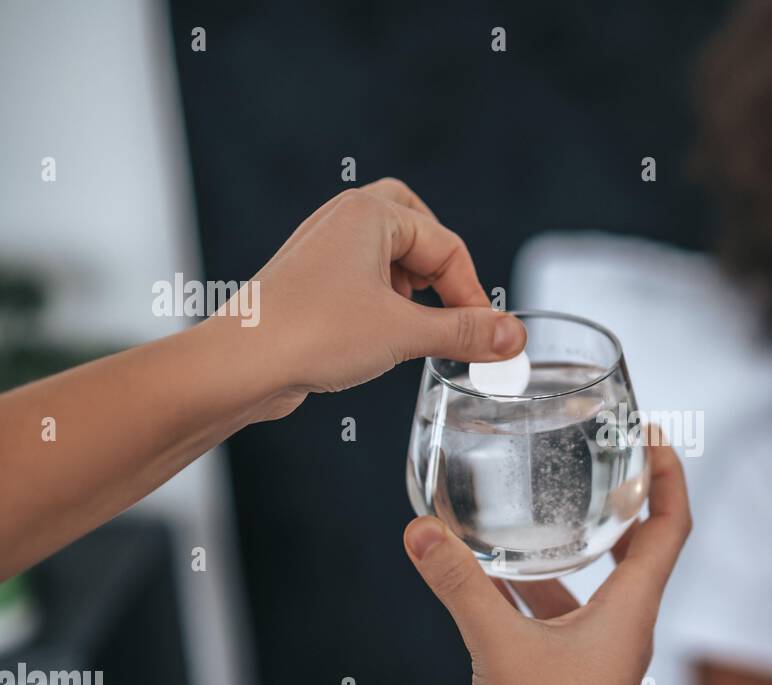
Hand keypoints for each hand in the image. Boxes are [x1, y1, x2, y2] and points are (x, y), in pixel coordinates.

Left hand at [211, 177, 525, 421]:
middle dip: (441, 267)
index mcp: (369, 213)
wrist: (239, 365)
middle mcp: (343, 220)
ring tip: (419, 326)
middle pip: (415, 225)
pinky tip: (385, 335)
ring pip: (388, 253)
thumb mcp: (404, 333)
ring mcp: (324, 251)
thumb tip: (513, 335)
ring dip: (414, 287)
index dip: (472, 293)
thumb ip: (465, 332)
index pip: (446, 245)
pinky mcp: (311, 283)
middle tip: (454, 304)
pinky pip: (364, 278)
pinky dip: (387, 301)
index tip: (485, 334)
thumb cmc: (309, 333)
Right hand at [403, 439, 691, 684]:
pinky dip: (549, 590)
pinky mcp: (584, 672)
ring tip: (547, 510)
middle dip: (630, 501)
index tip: (657, 438)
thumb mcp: (497, 645)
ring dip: (583, 546)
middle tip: (605, 462)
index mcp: (631, 608)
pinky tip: (504, 582)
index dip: (670, 477)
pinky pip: (573, 613)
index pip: (673, 526)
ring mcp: (608, 650)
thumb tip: (422, 532)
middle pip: (646, 547)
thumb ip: (460, 585)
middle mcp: (629, 624)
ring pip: (604, 582)